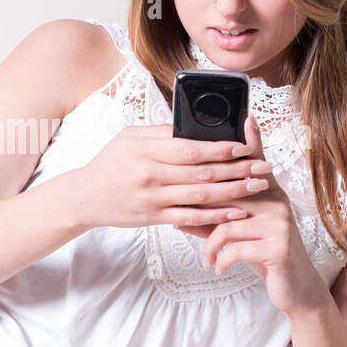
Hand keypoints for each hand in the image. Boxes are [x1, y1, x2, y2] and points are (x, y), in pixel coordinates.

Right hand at [70, 123, 273, 230]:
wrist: (84, 197)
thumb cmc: (107, 164)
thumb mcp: (128, 137)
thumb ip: (160, 133)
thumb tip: (193, 128)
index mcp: (145, 151)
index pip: (190, 150)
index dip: (221, 149)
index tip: (245, 146)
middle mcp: (150, 176)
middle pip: (202, 174)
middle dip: (237, 170)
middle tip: (263, 167)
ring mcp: (153, 200)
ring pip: (201, 197)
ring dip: (233, 193)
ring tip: (257, 187)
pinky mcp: (154, 218)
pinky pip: (190, 218)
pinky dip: (214, 216)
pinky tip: (234, 211)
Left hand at [172, 114, 329, 316]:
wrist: (294, 286)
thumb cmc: (261, 253)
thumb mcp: (240, 231)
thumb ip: (215, 215)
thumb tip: (182, 208)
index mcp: (267, 193)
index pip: (253, 163)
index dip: (248, 141)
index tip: (245, 119)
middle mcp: (276, 202)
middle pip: (230, 193)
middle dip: (202, 211)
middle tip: (180, 222)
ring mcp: (280, 223)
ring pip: (227, 224)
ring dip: (211, 246)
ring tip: (208, 258)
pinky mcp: (279, 247)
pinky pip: (236, 248)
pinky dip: (222, 260)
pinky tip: (218, 268)